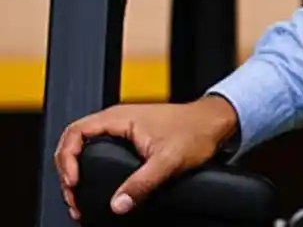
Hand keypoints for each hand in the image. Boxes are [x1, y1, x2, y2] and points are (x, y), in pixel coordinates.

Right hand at [54, 95, 239, 220]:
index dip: (67, 159)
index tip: (73, 182)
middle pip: (75, 143)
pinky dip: (91, 170)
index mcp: (120, 118)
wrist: (216, 123)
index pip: (75, 133)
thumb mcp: (169, 160)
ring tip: (79, 197)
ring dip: (78, 172)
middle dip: (68, 171)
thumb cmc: (197, 131)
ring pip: (86, 149)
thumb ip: (143, 183)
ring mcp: (123, 129)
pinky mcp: (130, 139)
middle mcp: (117, 121)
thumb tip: (118, 204)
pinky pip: (100, 152)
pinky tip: (94, 187)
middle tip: (73, 197)